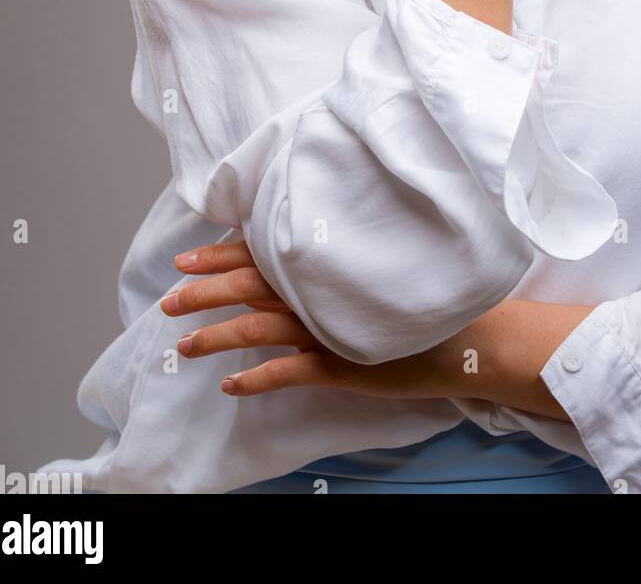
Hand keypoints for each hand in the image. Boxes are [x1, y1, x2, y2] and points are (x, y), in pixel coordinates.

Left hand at [162, 239, 486, 399]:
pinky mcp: (341, 364)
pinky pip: (287, 373)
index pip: (261, 252)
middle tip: (168, 300)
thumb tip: (298, 256)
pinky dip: (254, 380)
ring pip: (256, 328)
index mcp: (327, 263)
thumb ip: (337, 261)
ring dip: (215, 336)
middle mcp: (322, 289)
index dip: (219, 256)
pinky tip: (230, 388)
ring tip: (184, 347)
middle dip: (202, 292)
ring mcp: (329, 328)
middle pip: (248, 285)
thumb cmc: (430, 292)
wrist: (473, 333)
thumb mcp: (377, 265)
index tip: (185, 258)